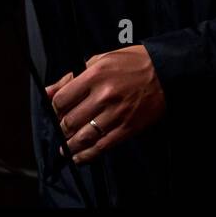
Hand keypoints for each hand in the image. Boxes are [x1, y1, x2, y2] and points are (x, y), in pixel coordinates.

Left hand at [45, 45, 166, 164]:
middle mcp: (103, 95)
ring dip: (70, 145)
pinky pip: (102, 146)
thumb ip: (73, 76)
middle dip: (61, 128)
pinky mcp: (127, 128)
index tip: (56, 111)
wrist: (166, 72)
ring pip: (83, 137)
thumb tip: (49, 91)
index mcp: (94, 75)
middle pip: (69, 121)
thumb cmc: (133, 63)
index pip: (62, 99)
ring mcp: (115, 114)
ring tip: (66, 148)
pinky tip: (79, 157)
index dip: (55, 108)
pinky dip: (87, 155)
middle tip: (61, 129)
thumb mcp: (101, 59)